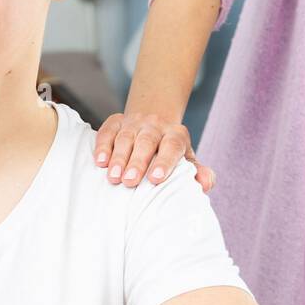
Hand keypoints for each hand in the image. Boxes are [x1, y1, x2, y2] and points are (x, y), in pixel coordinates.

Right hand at [94, 111, 215, 191]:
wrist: (154, 120)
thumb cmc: (170, 149)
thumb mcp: (187, 158)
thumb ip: (198, 172)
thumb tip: (205, 184)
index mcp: (176, 135)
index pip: (172, 147)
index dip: (164, 162)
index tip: (156, 178)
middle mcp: (155, 126)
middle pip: (146, 142)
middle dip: (137, 162)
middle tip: (129, 181)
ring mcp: (134, 122)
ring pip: (126, 137)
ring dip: (118, 157)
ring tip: (113, 177)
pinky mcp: (116, 121)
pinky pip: (108, 131)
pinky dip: (102, 146)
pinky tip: (99, 161)